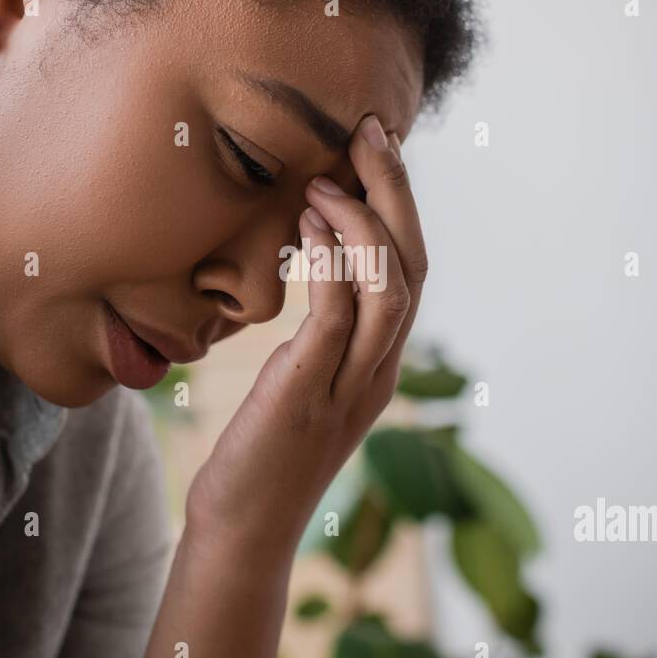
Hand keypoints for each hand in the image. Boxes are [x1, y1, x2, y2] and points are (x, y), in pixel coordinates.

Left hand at [184, 114, 427, 559]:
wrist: (242, 526)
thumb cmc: (260, 449)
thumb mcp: (299, 379)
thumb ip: (321, 329)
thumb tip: (316, 264)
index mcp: (380, 361)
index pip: (411, 267)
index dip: (400, 203)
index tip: (373, 146)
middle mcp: (379, 369)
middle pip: (414, 265)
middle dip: (395, 192)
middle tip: (368, 131)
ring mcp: (351, 384)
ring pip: (391, 286)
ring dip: (365, 222)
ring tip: (328, 176)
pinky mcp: (310, 393)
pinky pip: (338, 317)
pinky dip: (331, 264)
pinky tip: (305, 226)